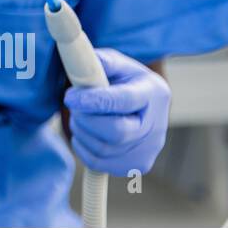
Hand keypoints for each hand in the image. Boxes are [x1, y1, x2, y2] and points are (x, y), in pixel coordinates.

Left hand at [64, 48, 169, 176]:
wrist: (141, 104)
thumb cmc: (123, 80)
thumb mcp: (116, 63)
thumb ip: (100, 62)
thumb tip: (80, 63)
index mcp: (153, 92)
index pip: (124, 101)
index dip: (94, 101)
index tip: (70, 97)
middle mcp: (157, 124)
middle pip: (116, 132)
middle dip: (86, 119)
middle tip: (74, 105)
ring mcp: (150, 149)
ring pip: (104, 149)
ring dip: (81, 131)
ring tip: (79, 116)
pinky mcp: (137, 165)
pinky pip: (99, 163)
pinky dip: (82, 148)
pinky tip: (84, 132)